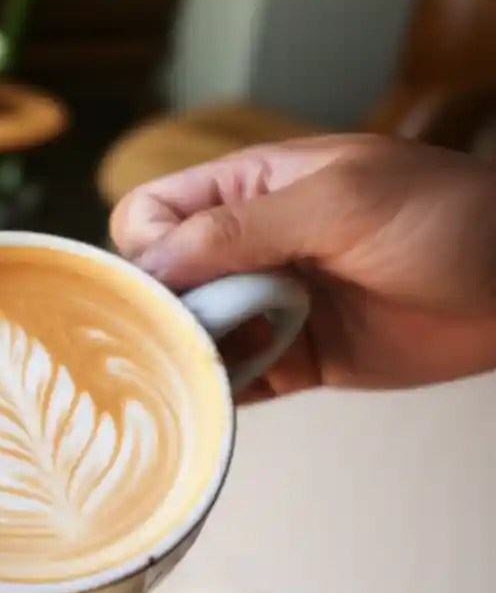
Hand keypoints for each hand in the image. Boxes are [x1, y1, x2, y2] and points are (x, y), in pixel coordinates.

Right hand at [110, 134, 495, 399]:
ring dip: (192, 356)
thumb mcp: (339, 202)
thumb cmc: (445, 217)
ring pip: (191, 335)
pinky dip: (222, 394)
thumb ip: (241, 228)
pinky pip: (236, 380)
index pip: (150, 215)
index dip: (147, 248)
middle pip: (163, 281)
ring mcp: (269, 305)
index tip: (176, 282)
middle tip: (200, 334)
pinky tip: (224, 402)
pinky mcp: (296, 359)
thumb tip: (151, 264)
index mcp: (246, 189)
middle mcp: (247, 247)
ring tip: (218, 370)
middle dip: (167, 309)